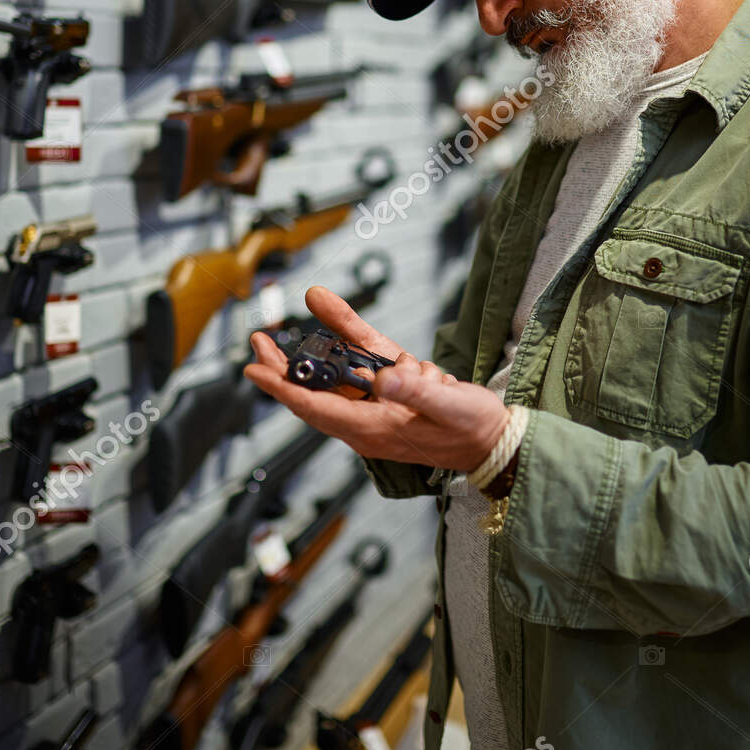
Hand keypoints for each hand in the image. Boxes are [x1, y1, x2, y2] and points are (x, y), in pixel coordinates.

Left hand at [244, 286, 509, 472]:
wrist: (495, 438)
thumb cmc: (474, 430)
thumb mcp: (450, 408)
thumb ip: (417, 391)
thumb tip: (383, 377)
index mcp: (374, 430)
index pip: (316, 408)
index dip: (283, 388)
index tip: (253, 371)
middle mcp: (369, 419)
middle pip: (315, 391)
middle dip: (284, 368)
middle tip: (257, 343)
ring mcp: (379, 403)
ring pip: (337, 370)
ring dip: (314, 349)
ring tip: (282, 329)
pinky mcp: (394, 388)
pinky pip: (364, 358)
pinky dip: (350, 334)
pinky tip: (330, 310)